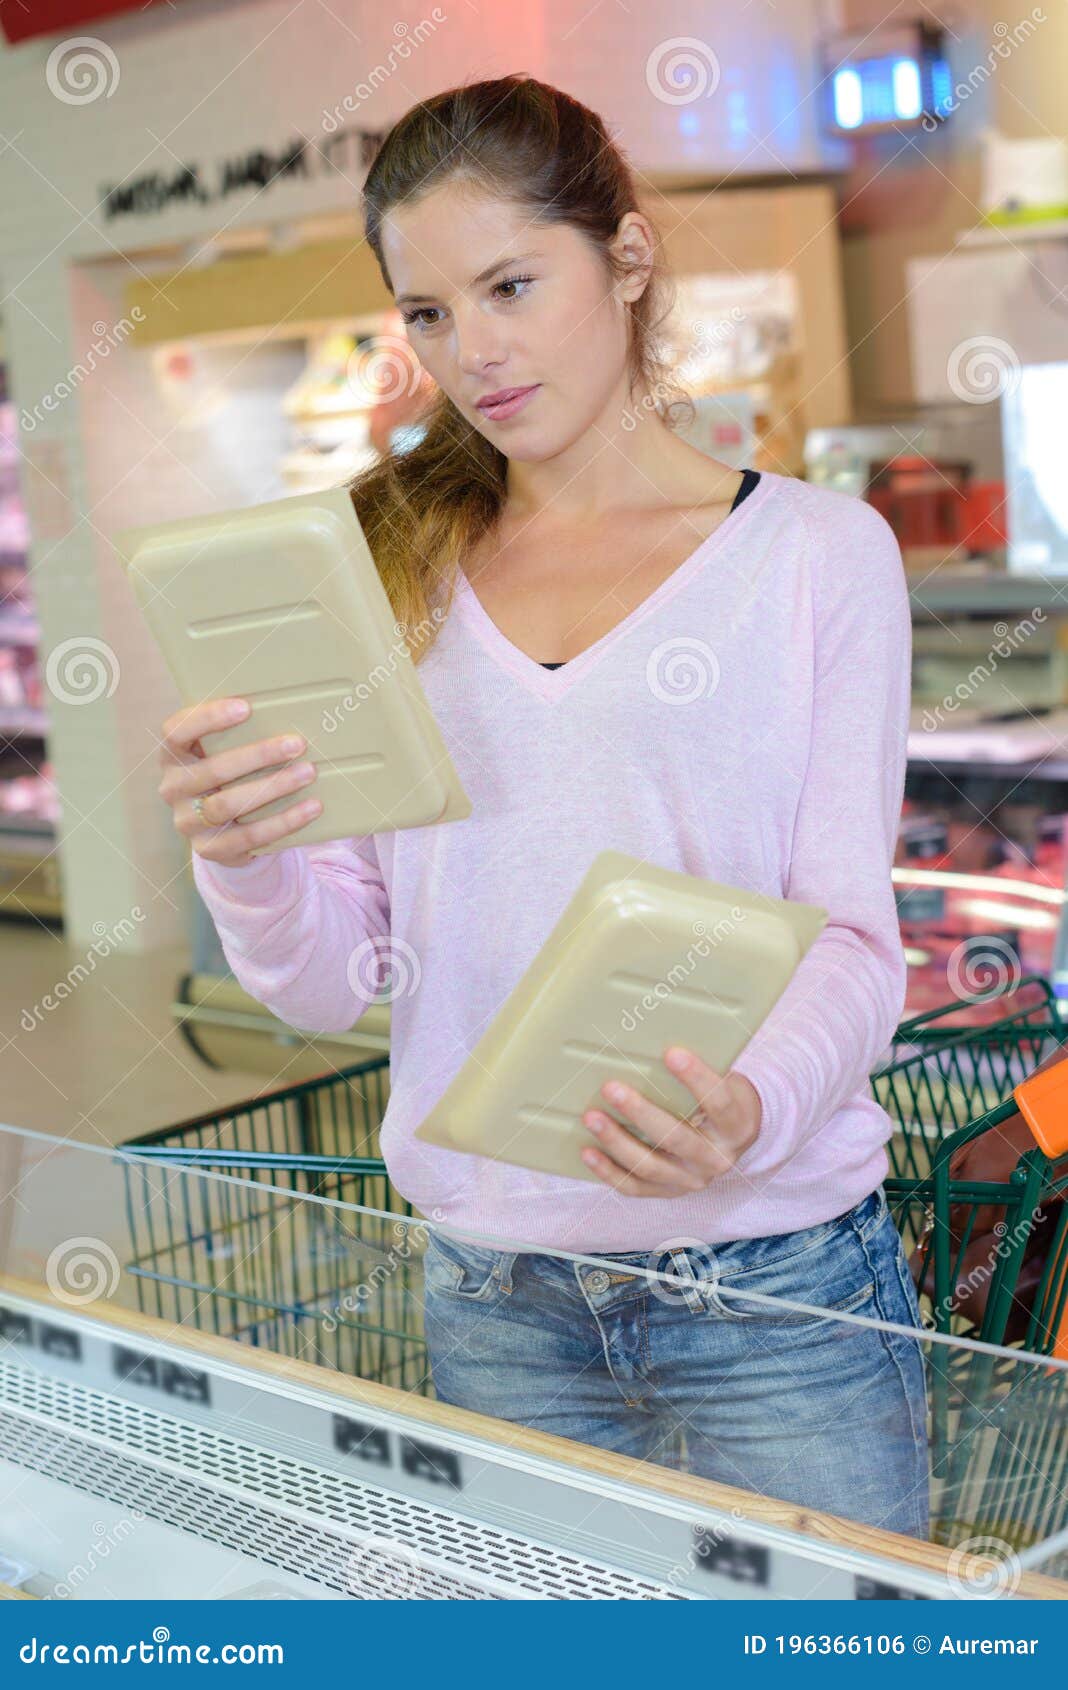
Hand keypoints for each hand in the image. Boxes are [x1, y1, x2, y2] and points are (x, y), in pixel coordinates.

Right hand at [158, 697, 322, 865]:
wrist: (224, 830)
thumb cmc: (230, 775)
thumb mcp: (222, 753)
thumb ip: (237, 733)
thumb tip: (288, 704)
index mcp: (173, 756)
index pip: (177, 731)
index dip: (208, 718)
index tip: (246, 707)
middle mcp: (173, 789)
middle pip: (212, 770)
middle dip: (258, 755)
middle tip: (297, 743)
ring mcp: (189, 822)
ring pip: (229, 804)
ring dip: (274, 787)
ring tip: (308, 772)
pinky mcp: (211, 849)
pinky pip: (249, 836)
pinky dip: (284, 821)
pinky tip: (311, 807)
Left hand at [580, 1045, 762, 1197]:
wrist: (733, 1138)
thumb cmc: (721, 1097)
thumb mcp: (724, 1080)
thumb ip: (699, 1068)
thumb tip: (652, 1038)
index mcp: (736, 1126)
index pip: (719, 1102)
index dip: (697, 1079)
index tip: (672, 1053)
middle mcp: (717, 1158)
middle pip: (678, 1139)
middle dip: (641, 1113)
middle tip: (610, 1087)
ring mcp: (691, 1179)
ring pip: (650, 1166)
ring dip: (617, 1141)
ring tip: (591, 1117)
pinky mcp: (669, 1191)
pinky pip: (635, 1187)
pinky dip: (608, 1171)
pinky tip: (588, 1152)